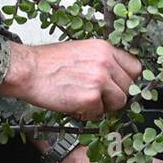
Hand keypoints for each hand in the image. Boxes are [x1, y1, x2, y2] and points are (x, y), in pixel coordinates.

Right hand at [1, 40, 141, 119]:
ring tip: (86, 102)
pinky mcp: (91, 97)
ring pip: (119, 102)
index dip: (127, 80)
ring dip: (104, 106)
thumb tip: (115, 77)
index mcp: (104, 48)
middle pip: (129, 87)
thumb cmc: (47, 63)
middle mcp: (105, 62)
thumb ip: (101, 61)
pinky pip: (100, 113)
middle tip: (99, 98)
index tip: (119, 87)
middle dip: (116, 96)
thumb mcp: (81, 51)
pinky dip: (89, 114)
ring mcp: (100, 79)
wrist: (27, 70)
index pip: (134, 67)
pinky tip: (75, 106)